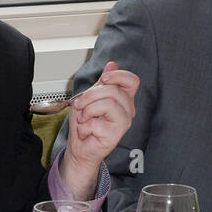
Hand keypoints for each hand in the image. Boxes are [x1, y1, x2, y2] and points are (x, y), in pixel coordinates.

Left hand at [63, 62, 139, 199]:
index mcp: (124, 99)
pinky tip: (87, 131)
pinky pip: (97, 122)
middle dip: (90, 96)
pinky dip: (85, 126)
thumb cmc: (86, 124)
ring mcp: (124, 123)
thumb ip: (102, 83)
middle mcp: (128, 110)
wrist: (79, 147)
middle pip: (113, 90)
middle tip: (80, 105)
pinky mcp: (116, 135)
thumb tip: (112, 64)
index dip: (118, 76)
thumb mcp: (90, 98)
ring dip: (87, 111)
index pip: (132, 81)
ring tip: (84, 119)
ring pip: (108, 103)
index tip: (103, 79)